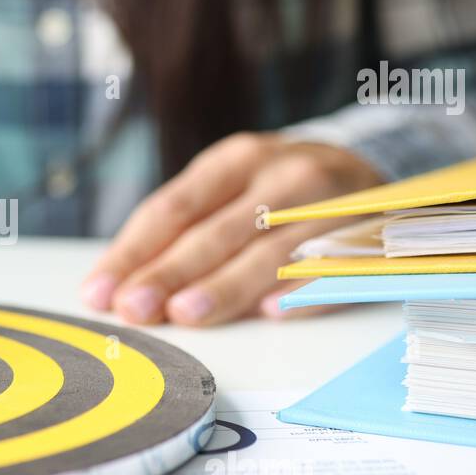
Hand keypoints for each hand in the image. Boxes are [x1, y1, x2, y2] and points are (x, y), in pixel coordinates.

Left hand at [81, 133, 381, 325]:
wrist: (374, 168)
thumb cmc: (281, 190)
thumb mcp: (232, 189)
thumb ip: (182, 232)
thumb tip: (119, 287)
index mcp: (236, 160)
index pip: (172, 209)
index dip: (133, 252)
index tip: (101, 291)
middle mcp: (281, 175)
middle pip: (214, 232)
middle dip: (169, 273)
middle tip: (134, 309)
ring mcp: (328, 203)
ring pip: (268, 251)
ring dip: (225, 285)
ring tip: (187, 314)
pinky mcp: (366, 234)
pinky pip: (333, 266)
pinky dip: (303, 290)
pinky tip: (273, 312)